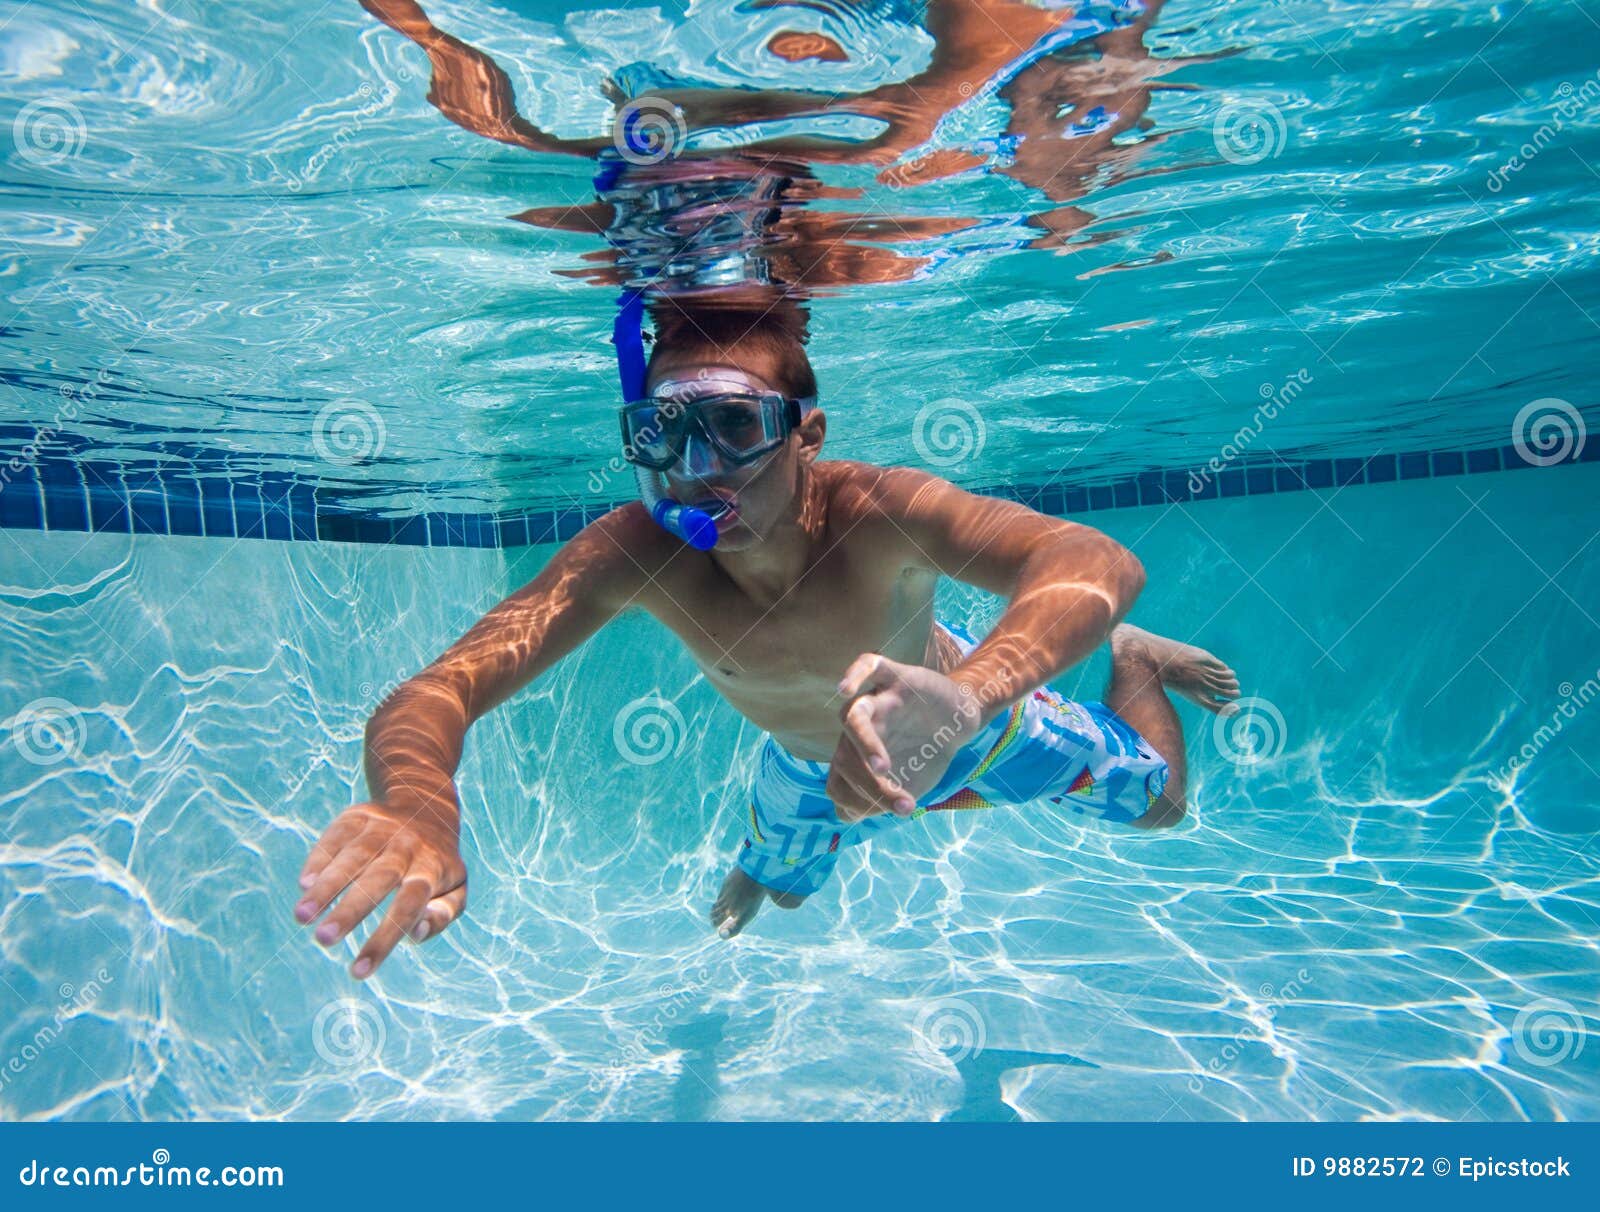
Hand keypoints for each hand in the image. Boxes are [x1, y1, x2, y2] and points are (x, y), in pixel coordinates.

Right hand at [294, 801, 466, 979]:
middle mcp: (406, 847)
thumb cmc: (436, 863)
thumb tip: (416, 933)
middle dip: (350, 910)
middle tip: (324, 939)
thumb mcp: (455, 887)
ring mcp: (381, 828)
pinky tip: (304, 885)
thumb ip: (443, 914)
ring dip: (327, 887)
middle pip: (378, 880)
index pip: (408, 906)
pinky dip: (320, 858)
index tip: (358, 971)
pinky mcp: (357, 816)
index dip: (384, 938)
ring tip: (302, 917)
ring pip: (352, 857)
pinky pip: (336, 836)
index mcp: (431, 869)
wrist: (426, 805)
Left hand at [826, 653, 986, 822]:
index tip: (899, 810)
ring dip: (863, 744)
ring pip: (851, 717)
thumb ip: (883, 800)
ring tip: (882, 768)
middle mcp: (859, 730)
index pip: (838, 786)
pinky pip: (868, 666)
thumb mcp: (909, 785)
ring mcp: (876, 702)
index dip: (862, 804)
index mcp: (854, 759)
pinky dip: (854, 675)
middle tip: (899, 802)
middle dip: (868, 786)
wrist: (958, 720)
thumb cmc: (926, 753)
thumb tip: (855, 815)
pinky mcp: (895, 677)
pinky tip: (843, 688)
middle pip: (843, 757)